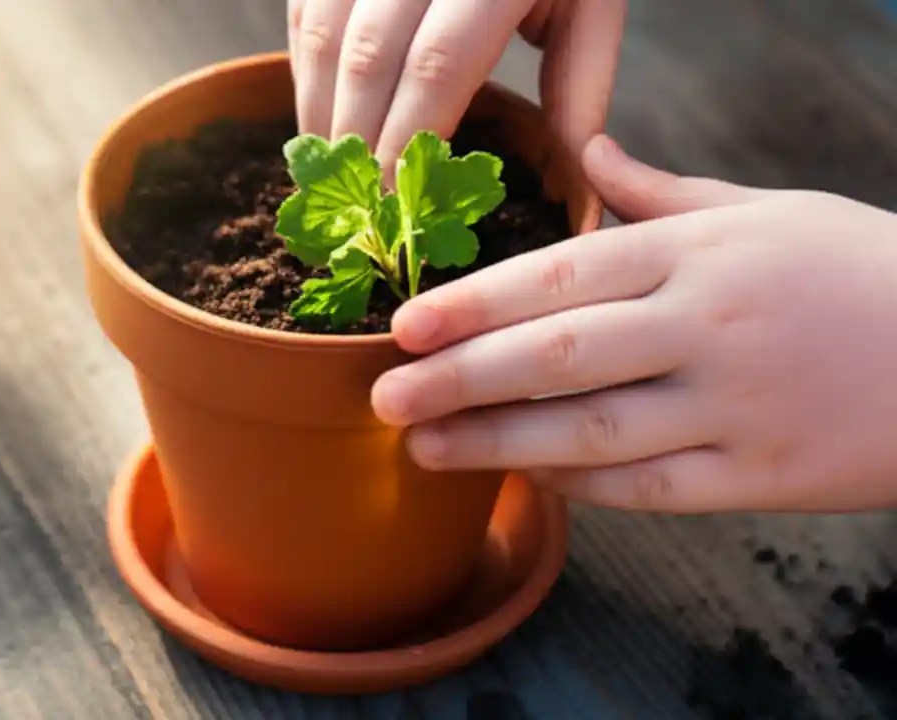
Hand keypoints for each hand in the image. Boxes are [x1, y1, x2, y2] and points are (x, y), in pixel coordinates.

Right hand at [286, 0, 624, 178]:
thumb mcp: (588, 8)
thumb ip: (577, 90)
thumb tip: (568, 193)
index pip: (437, 65)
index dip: (409, 139)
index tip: (399, 202)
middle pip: (368, 56)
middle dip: (358, 139)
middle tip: (358, 205)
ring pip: (322, 34)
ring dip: (319, 111)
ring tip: (332, 171)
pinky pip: (303, 12)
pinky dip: (305, 70)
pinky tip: (320, 115)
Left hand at [371, 135, 896, 512]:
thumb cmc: (858, 272)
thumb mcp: (767, 211)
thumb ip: (663, 192)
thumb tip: (589, 148)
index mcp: (697, 253)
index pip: (562, 276)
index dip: (474, 303)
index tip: (405, 323)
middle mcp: (705, 328)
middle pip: (557, 358)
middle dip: (458, 378)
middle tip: (384, 394)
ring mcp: (730, 408)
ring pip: (589, 432)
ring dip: (496, 443)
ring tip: (424, 447)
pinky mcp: (756, 477)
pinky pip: (645, 488)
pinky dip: (578, 487)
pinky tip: (524, 479)